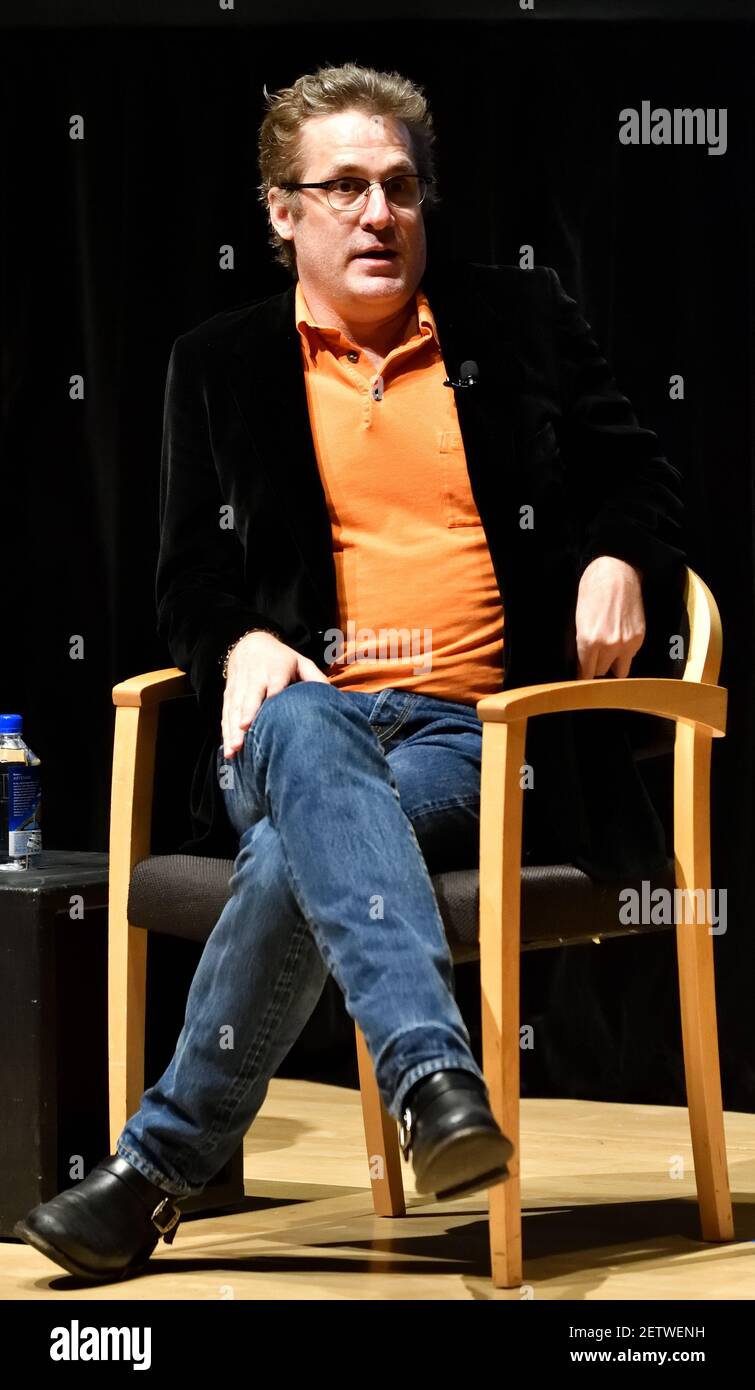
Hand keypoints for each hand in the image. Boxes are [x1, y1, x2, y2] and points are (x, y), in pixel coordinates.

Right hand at [221, 631, 329, 757]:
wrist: (249, 644)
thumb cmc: (282, 659)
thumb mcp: (300, 662)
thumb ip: (315, 678)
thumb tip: (334, 698)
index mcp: (276, 669)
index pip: (275, 681)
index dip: (272, 692)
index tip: (270, 704)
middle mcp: (255, 677)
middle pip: (250, 697)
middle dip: (246, 714)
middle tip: (244, 731)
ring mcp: (240, 687)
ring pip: (234, 709)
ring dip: (232, 730)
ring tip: (234, 749)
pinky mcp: (229, 694)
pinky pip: (226, 714)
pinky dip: (225, 732)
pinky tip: (228, 749)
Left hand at [575, 555, 644, 678]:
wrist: (617, 573)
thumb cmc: (592, 591)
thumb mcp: (578, 620)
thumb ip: (582, 645)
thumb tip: (583, 662)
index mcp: (588, 641)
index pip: (585, 673)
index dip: (583, 676)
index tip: (582, 678)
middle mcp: (608, 646)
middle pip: (602, 672)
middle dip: (597, 667)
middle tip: (594, 660)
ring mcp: (627, 643)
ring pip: (620, 670)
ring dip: (613, 664)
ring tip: (608, 654)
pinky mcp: (639, 638)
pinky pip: (630, 656)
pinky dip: (624, 653)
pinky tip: (620, 639)